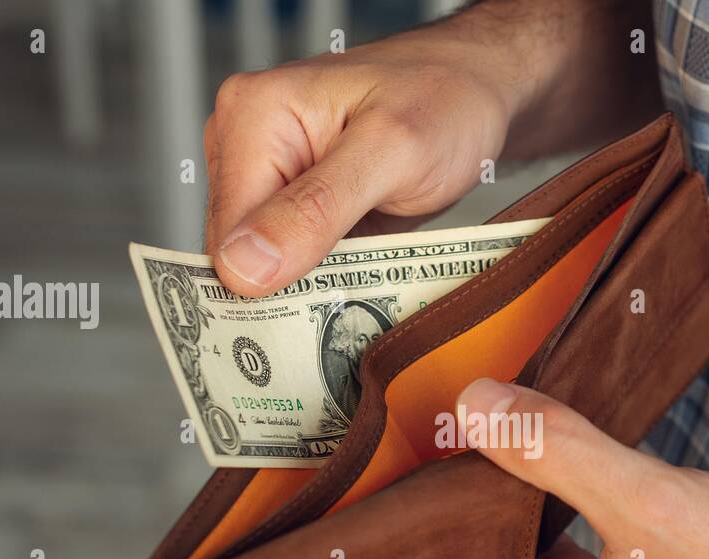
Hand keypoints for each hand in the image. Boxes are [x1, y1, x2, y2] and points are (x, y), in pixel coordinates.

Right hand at [203, 23, 525, 296]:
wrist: (481, 89)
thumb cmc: (446, 99)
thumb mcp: (391, 151)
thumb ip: (316, 208)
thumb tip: (242, 267)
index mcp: (251, 116)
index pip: (227, 232)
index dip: (262, 283)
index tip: (309, 319)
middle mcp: (247, 144)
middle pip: (238, 253)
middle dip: (284, 287)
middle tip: (346, 302)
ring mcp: (270, 177)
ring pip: (264, 264)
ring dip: (307, 287)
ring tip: (361, 283)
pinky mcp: (296, 206)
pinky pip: (293, 261)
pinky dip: (323, 278)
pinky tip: (360, 278)